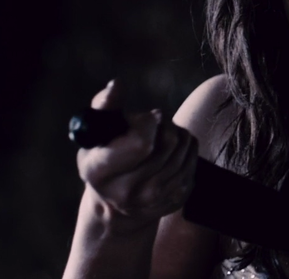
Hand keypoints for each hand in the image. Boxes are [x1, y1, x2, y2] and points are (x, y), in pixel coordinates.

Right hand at [75, 80, 198, 233]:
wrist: (115, 203)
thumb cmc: (104, 156)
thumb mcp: (94, 133)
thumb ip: (104, 106)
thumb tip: (117, 85)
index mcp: (99, 172)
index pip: (141, 143)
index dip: (148, 122)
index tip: (146, 117)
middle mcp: (125, 192)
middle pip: (168, 142)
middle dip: (165, 124)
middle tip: (155, 123)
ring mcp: (153, 199)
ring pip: (184, 147)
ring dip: (178, 132)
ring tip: (162, 133)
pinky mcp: (176, 199)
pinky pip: (194, 158)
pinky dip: (187, 146)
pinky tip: (172, 148)